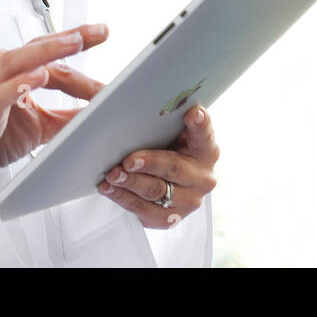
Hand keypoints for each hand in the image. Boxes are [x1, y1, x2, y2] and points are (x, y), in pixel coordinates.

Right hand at [0, 24, 107, 174]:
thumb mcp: (41, 126)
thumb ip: (68, 117)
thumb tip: (101, 112)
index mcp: (14, 69)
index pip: (51, 55)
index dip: (79, 46)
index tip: (103, 33)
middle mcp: (1, 70)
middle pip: (37, 48)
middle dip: (69, 39)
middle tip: (97, 31)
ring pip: (17, 61)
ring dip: (47, 51)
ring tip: (74, 43)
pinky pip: (1, 93)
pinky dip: (20, 84)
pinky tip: (40, 76)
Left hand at [97, 104, 218, 228]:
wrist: (163, 179)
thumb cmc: (165, 146)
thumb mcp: (169, 131)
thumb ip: (164, 118)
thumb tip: (134, 98)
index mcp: (206, 150)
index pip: (205, 135)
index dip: (200, 124)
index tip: (193, 113)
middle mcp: (202, 177)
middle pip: (174, 168)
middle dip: (150, 163)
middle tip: (129, 159)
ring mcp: (188, 201)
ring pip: (157, 192)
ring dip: (131, 183)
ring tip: (112, 174)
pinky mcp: (170, 219)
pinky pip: (144, 211)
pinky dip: (123, 198)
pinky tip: (109, 189)